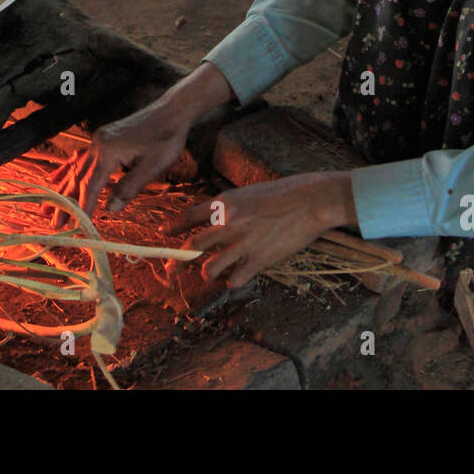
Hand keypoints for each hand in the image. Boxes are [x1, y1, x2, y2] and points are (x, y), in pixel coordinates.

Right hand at [50, 98, 192, 224]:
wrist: (172, 111)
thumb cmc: (166, 138)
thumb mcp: (152, 167)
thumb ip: (129, 188)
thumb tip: (110, 209)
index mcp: (108, 151)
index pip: (91, 185)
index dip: (84, 206)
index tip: (76, 224)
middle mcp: (98, 144)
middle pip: (78, 177)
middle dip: (66, 202)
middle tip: (54, 223)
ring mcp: (99, 139)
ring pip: (77, 168)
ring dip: (63, 188)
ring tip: (47, 206)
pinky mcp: (104, 137)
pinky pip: (82, 157)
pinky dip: (70, 169)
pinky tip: (57, 177)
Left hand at [167, 171, 356, 287]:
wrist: (310, 200)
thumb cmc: (284, 192)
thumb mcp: (249, 193)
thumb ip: (230, 207)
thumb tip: (216, 219)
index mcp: (224, 203)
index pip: (188, 216)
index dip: (173, 226)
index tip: (163, 233)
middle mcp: (227, 224)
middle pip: (192, 247)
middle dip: (177, 262)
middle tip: (169, 271)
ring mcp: (242, 243)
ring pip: (209, 269)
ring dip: (209, 273)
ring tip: (213, 273)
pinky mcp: (258, 260)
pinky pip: (235, 280)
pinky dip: (234, 281)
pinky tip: (239, 277)